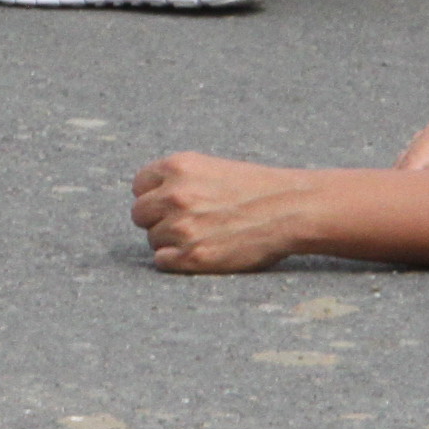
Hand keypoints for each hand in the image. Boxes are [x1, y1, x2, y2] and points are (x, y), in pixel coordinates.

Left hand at [129, 152, 318, 273]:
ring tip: (204, 234)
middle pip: (140, 214)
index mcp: (178, 167)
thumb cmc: (252, 188)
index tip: (172, 204)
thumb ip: (176, 179)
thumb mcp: (209, 168)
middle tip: (188, 222)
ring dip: (172, 241)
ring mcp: (183, 227)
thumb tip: (145, 197)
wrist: (289, 209)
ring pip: (153, 239)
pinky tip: (200, 251)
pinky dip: (177, 260)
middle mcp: (175, 195)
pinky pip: (162, 261)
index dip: (155, 196)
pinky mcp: (194, 257)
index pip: (139, 186)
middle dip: (158, 219)